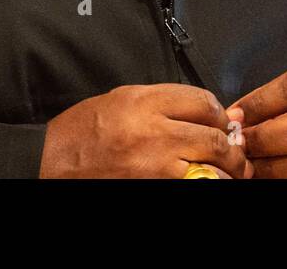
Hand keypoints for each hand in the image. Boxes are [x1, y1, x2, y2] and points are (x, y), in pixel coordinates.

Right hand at [39, 83, 253, 177]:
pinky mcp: (154, 186)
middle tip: (233, 149)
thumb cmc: (82, 132)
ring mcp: (155, 164)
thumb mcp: (120, 99)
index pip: (202, 101)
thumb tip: (199, 110)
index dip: (218, 112)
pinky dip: (205, 182)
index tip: (220, 119)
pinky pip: (194, 184)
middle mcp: (153, 131)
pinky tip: (206, 180)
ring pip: (211, 166)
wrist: (52, 162)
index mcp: (143, 102)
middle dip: (229, 144)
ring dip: (225, 169)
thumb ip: (161, 101)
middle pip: (212, 135)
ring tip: (229, 170)